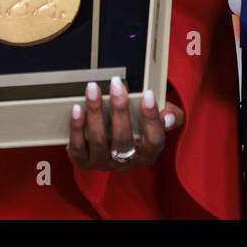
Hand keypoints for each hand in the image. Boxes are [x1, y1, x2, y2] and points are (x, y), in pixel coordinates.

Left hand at [66, 76, 183, 170]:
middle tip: (116, 83)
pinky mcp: (84, 162)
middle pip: (123, 139)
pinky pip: (78, 148)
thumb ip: (170, 115)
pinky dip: (76, 128)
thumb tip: (169, 116)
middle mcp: (126, 161)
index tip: (148, 94)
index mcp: (148, 152)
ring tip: (93, 90)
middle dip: (119, 109)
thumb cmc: (139, 127)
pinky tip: (77, 109)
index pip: (154, 139)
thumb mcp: (158, 120)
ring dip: (95, 114)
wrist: (114, 143)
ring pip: (99, 141)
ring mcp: (104, 163)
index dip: (152, 117)